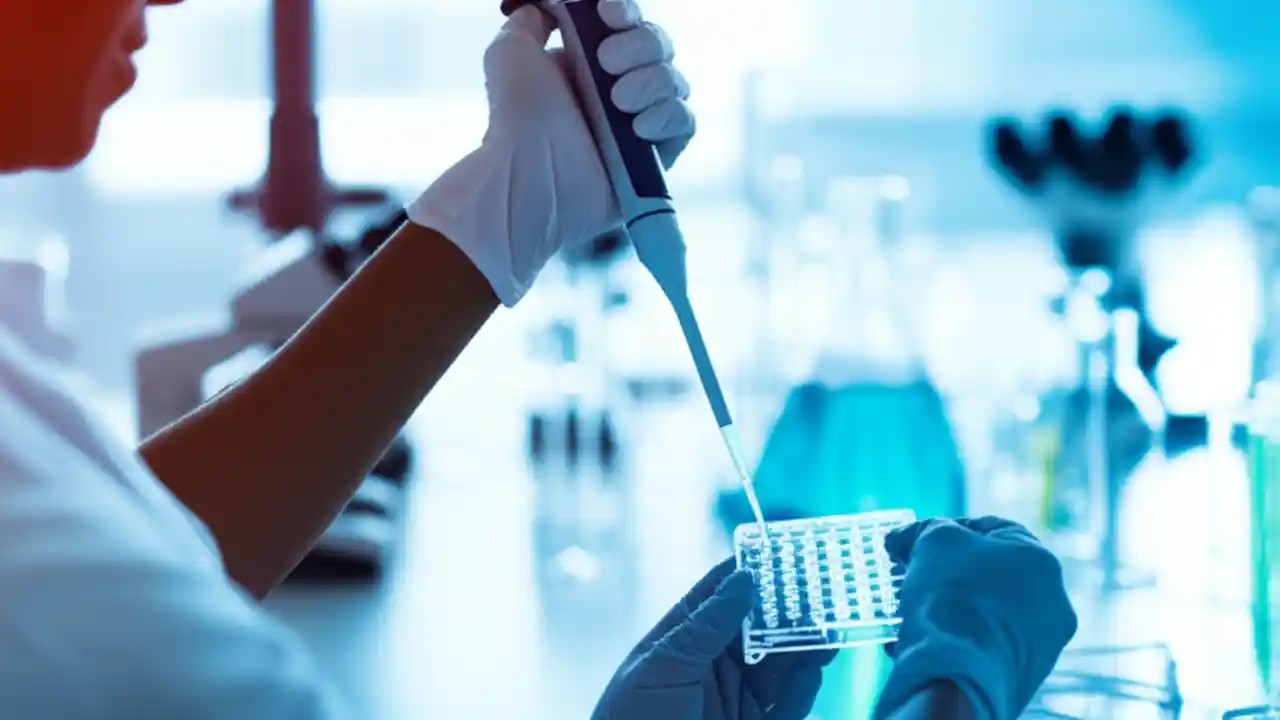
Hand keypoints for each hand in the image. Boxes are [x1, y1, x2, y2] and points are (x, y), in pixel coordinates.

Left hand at [406, 0, 694, 305]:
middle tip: (605, 64)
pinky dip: (667, 116)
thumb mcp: (511, 51)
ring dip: (650, 82)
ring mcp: (640, 121)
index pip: (627, 21)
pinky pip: (685, 121)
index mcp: (588, 59)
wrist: (528, 174)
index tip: (608, 14)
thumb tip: (555, 3)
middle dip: (638, 45)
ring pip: (675, 79)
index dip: (625, 11)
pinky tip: (639, 127)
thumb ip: (535, 17)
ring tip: (617, 102)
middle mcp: (619, 87)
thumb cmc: (515, 118)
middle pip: (658, 44)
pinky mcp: (657, 156)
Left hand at [593, 560, 835, 719]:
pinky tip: (814, 669)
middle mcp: (713, 666)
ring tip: (829, 625)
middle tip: (821, 588)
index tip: (781, 548)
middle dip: (789, 609)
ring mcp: (736, 698)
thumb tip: (743, 577)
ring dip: (806, 645)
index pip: (720, 596)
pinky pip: (790, 704)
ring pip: (781, 664)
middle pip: (760, 628)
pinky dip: (805, 687)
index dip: (749, 571)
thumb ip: (706, 624)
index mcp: (682, 641)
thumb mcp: (662, 666)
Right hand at [874, 518, 1077, 719]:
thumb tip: (901, 540)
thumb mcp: (934, 541)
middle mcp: (1054, 602)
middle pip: (990, 574)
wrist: (957, 678)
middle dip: (947, 574)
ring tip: (910, 615)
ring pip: (986, 613)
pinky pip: (983, 647)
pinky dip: (955, 641)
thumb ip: (926, 530)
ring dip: (950, 609)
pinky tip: (920, 643)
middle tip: (910, 578)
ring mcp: (1044, 644)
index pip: (990, 529)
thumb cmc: (950, 597)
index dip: (945, 530)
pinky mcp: (1023, 677)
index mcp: (1042, 561)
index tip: (913, 544)